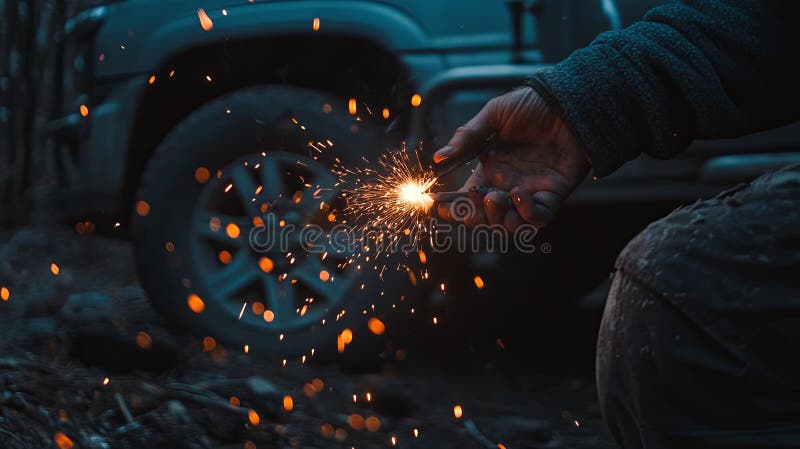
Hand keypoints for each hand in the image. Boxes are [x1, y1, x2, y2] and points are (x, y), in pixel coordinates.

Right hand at [434, 87, 589, 229]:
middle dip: (475, 217)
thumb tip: (439, 158)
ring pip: (511, 225)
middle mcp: (507, 185)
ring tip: (496, 196)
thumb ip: (468, 137)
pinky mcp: (553, 194)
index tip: (441, 206)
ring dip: (499, 218)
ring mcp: (530, 192)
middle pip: (486, 218)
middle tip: (475, 197)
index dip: (453, 207)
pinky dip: (526, 213)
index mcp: (489, 170)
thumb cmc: (532, 104)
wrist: (568, 100)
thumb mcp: (494, 115)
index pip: (467, 199)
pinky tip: (519, 192)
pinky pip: (538, 218)